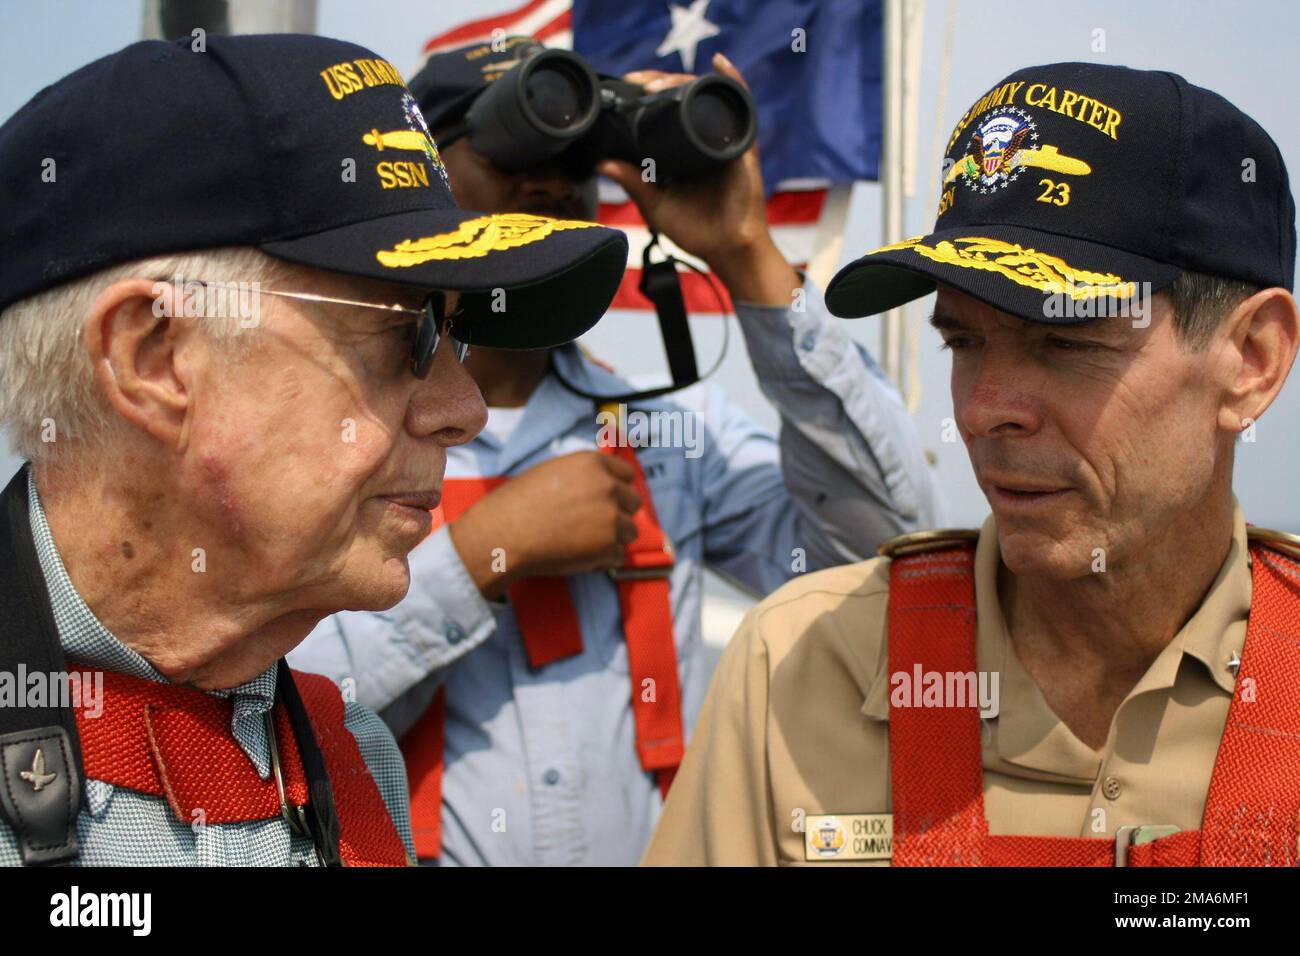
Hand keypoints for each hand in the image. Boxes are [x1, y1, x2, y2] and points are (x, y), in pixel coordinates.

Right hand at [448, 451, 640, 599]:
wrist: (503, 534)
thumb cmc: (518, 504)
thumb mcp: (553, 473)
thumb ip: (583, 476)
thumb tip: (606, 485)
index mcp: (593, 463)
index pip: (627, 474)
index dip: (618, 489)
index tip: (608, 501)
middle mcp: (607, 486)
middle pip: (634, 502)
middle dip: (618, 514)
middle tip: (593, 526)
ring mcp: (611, 517)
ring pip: (630, 531)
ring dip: (612, 539)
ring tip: (582, 542)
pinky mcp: (609, 546)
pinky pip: (618, 555)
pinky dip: (603, 560)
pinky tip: (579, 557)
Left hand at [597, 52, 799, 305]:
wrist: (729, 251)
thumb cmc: (697, 232)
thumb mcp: (656, 205)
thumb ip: (633, 183)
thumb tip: (602, 164)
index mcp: (684, 150)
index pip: (666, 111)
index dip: (648, 95)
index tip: (627, 87)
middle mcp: (704, 139)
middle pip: (684, 97)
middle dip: (661, 82)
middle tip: (638, 82)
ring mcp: (723, 139)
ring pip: (705, 97)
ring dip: (684, 82)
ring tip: (660, 82)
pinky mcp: (741, 145)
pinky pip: (740, 106)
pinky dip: (731, 82)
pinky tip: (718, 64)